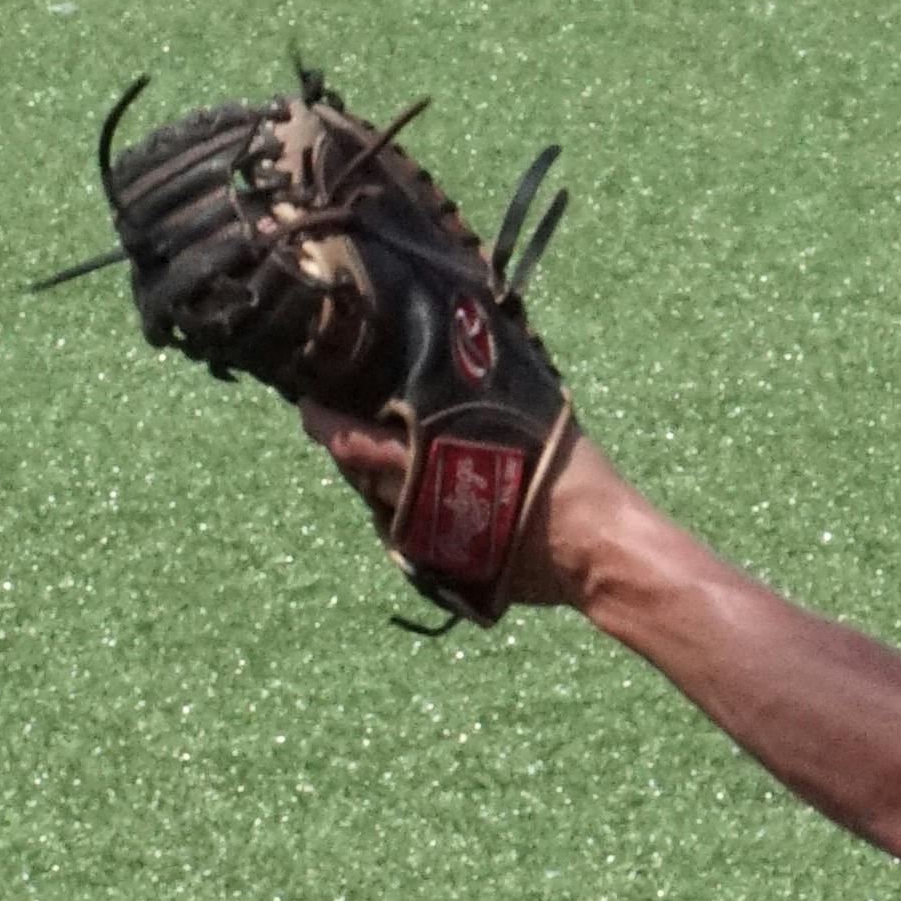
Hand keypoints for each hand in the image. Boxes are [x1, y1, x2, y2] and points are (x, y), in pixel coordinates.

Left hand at [307, 400, 600, 611]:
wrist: (595, 550)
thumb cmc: (566, 474)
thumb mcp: (528, 413)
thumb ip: (486, 387)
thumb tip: (476, 337)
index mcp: (428, 462)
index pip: (353, 442)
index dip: (323, 423)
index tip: (305, 404)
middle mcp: (416, 502)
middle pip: (358, 472)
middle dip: (343, 446)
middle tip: (333, 417)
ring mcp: (426, 537)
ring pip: (379, 502)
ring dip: (372, 477)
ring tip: (371, 448)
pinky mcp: (442, 563)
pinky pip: (407, 529)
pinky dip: (402, 508)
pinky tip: (414, 491)